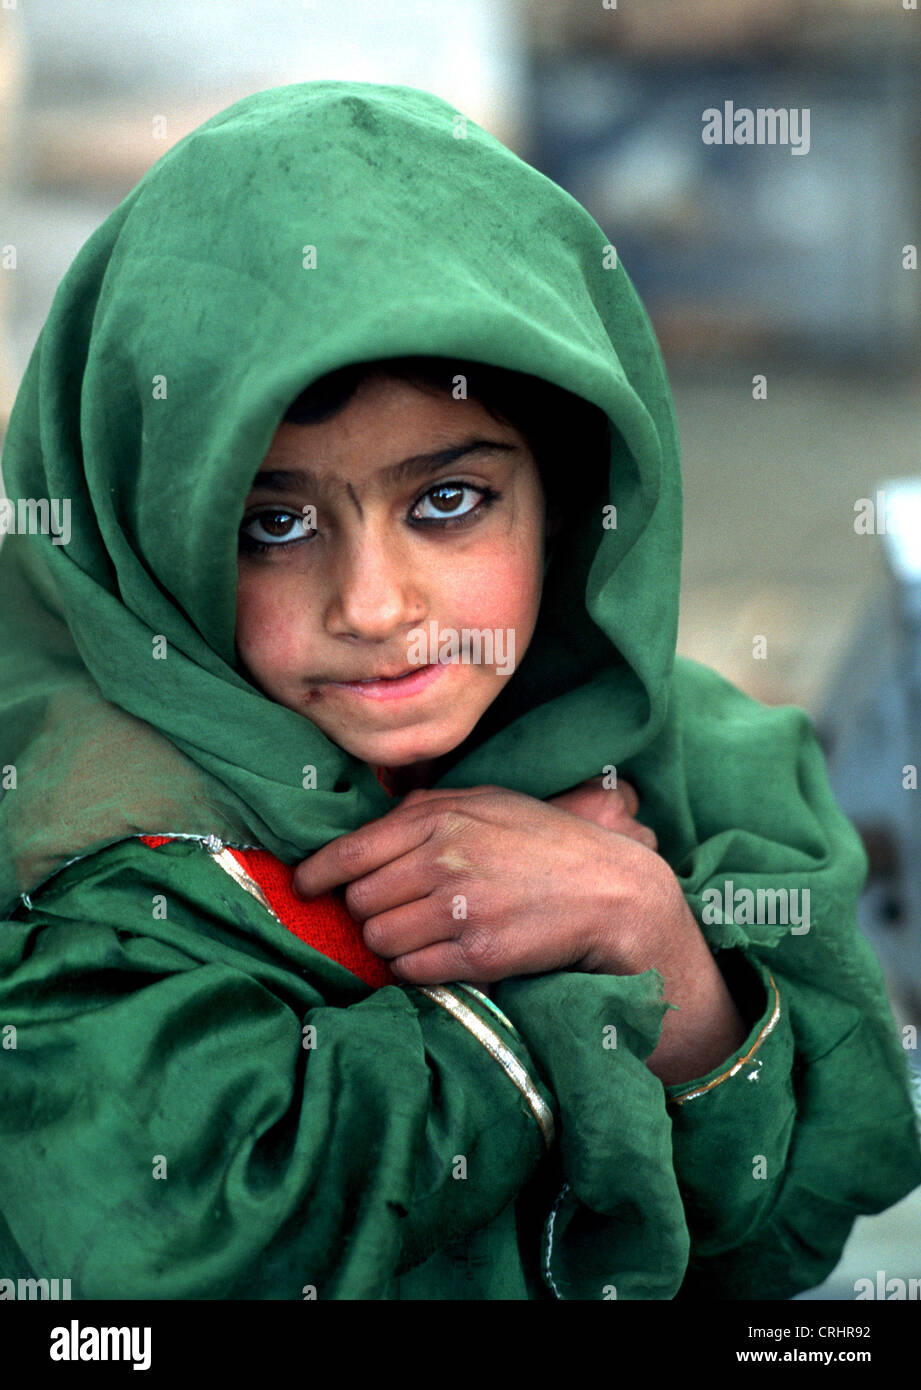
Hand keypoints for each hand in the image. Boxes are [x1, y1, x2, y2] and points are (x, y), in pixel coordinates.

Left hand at [292, 784, 664, 985]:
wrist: (610, 892)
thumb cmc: (545, 843)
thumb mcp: (488, 802)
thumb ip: (427, 806)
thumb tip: (369, 823)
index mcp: (438, 817)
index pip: (349, 852)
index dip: (317, 874)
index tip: (306, 886)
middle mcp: (443, 859)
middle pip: (359, 901)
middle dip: (365, 912)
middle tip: (389, 912)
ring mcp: (460, 908)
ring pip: (378, 940)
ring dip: (390, 943)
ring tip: (419, 934)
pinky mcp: (477, 954)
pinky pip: (410, 971)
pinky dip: (414, 969)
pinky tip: (438, 955)